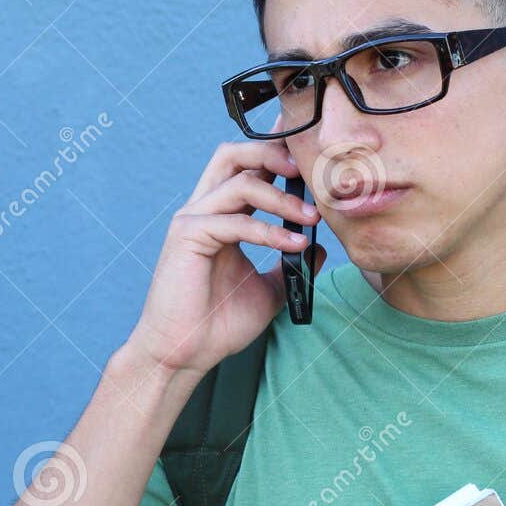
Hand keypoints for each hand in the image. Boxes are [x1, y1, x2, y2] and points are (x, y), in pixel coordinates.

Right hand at [123, 139, 324, 376]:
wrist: (185, 353)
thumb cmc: (218, 323)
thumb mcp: (269, 289)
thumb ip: (290, 265)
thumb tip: (319, 249)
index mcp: (220, 216)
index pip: (246, 169)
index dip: (277, 157)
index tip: (311, 162)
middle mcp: (203, 210)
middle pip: (232, 155)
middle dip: (272, 152)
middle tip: (306, 170)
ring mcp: (192, 220)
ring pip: (239, 181)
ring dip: (281, 196)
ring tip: (312, 218)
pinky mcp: (187, 237)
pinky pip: (235, 221)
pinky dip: (270, 230)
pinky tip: (295, 244)